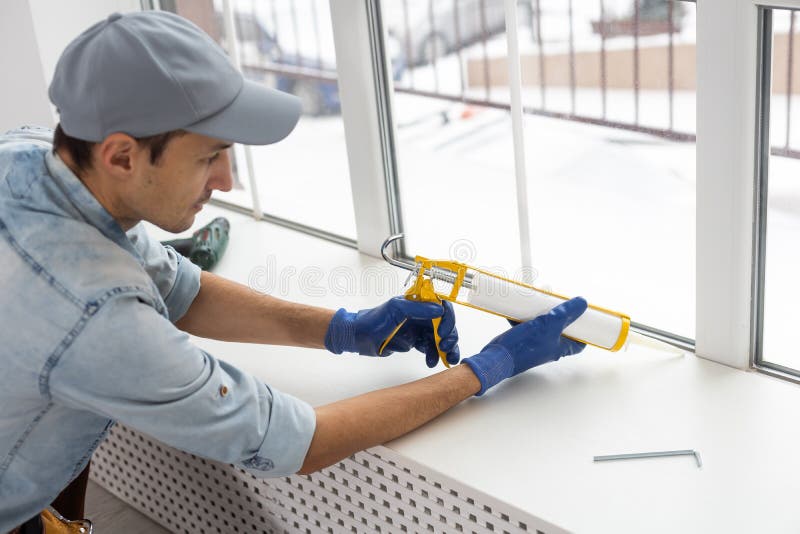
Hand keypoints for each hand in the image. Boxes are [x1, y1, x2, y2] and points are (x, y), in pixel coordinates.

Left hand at [324, 297, 459, 366]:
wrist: (359, 337)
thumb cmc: (373, 320)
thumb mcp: (395, 309)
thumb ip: (417, 308)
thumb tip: (439, 309)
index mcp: (417, 303)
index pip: (441, 306)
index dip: (447, 318)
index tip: (442, 331)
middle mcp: (420, 315)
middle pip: (445, 324)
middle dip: (449, 336)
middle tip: (445, 346)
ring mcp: (418, 329)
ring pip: (440, 338)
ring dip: (446, 348)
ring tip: (446, 358)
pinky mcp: (415, 342)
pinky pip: (431, 348)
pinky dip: (435, 355)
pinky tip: (431, 362)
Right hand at [463, 297, 587, 394]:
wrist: (497, 357)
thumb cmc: (523, 347)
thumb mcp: (548, 325)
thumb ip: (565, 313)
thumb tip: (582, 304)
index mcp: (559, 348)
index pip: (579, 344)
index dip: (584, 333)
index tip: (585, 320)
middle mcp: (548, 347)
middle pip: (561, 331)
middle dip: (560, 316)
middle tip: (559, 304)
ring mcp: (534, 344)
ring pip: (543, 327)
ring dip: (541, 314)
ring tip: (540, 301)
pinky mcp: (521, 340)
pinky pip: (526, 325)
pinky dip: (524, 316)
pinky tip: (519, 307)